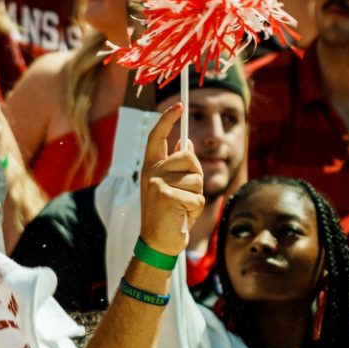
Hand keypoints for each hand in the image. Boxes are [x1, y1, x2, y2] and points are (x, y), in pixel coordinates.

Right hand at [137, 105, 204, 257]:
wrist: (157, 243)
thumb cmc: (168, 214)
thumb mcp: (171, 186)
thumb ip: (178, 165)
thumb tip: (188, 143)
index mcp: (150, 168)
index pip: (157, 136)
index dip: (168, 119)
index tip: (179, 104)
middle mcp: (151, 173)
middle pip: (189, 158)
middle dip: (196, 175)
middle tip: (185, 194)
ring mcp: (157, 184)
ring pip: (197, 178)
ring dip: (197, 195)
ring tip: (182, 207)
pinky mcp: (166, 197)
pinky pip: (197, 196)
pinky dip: (196, 209)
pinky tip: (182, 216)